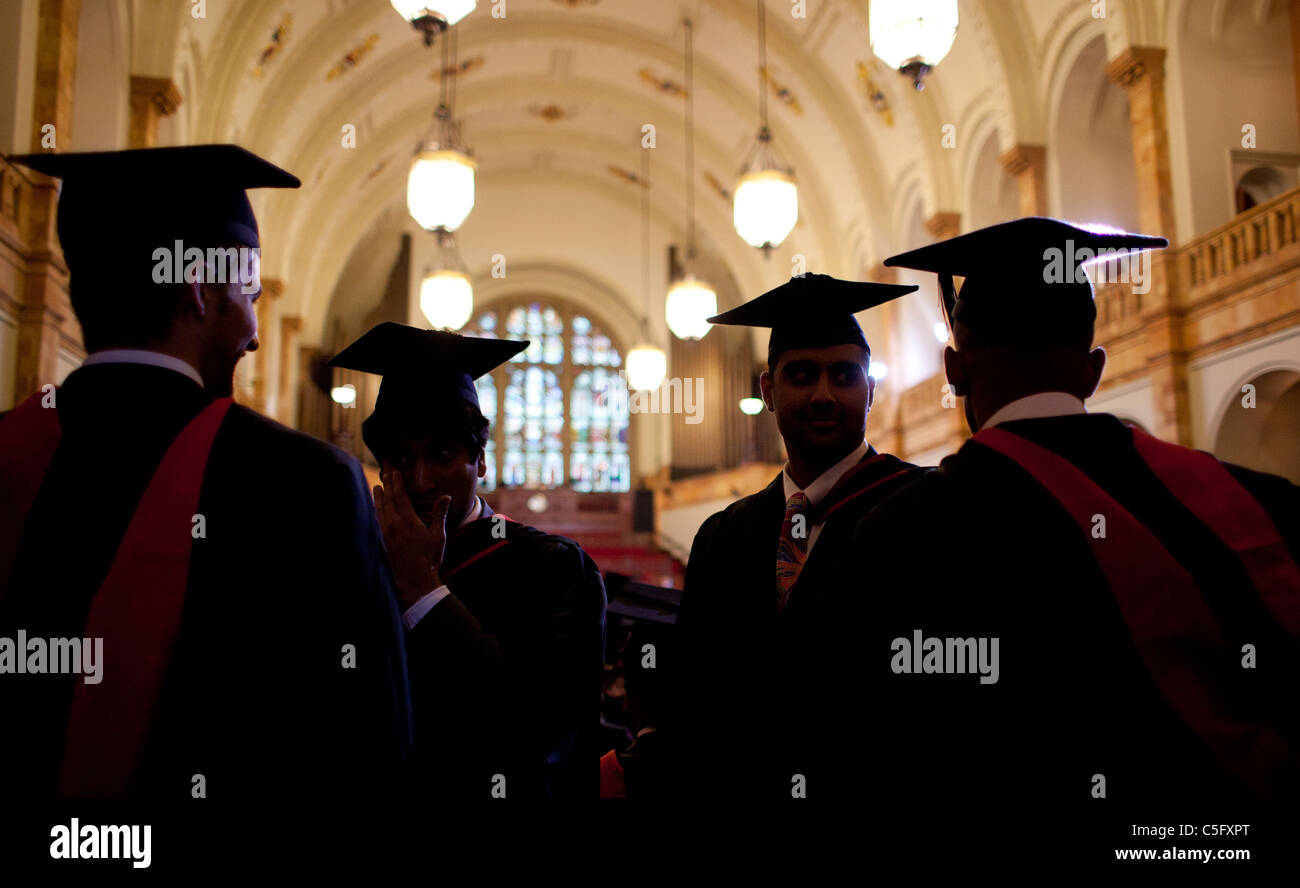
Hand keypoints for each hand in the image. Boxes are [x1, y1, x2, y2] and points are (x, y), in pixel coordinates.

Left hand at [374, 471, 450, 609]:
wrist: (414, 579)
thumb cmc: (429, 558)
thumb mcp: (438, 535)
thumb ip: (440, 514)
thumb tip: (446, 497)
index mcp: (407, 520)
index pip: (400, 496)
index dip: (397, 482)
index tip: (395, 472)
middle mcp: (393, 524)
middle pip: (388, 499)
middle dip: (387, 486)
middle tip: (385, 475)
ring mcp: (385, 533)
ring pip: (379, 509)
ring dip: (378, 497)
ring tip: (377, 488)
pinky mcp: (382, 541)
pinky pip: (377, 521)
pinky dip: (376, 511)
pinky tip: (376, 510)